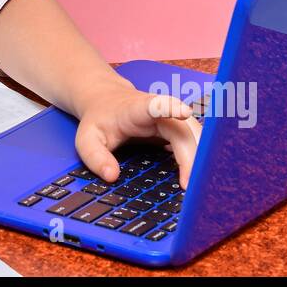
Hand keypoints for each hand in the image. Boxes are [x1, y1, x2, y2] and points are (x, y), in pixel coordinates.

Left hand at [73, 82, 203, 188]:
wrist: (108, 101)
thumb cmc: (100, 120)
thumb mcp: (87, 139)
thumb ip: (96, 158)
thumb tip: (112, 176)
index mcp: (136, 110)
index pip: (154, 105)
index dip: (169, 107)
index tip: (183, 112)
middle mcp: (159, 112)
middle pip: (182, 129)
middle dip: (190, 155)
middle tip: (187, 185)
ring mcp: (171, 118)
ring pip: (195, 135)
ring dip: (199, 159)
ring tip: (194, 186)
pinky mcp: (178, 128)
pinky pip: (195, 141)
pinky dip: (199, 158)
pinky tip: (196, 176)